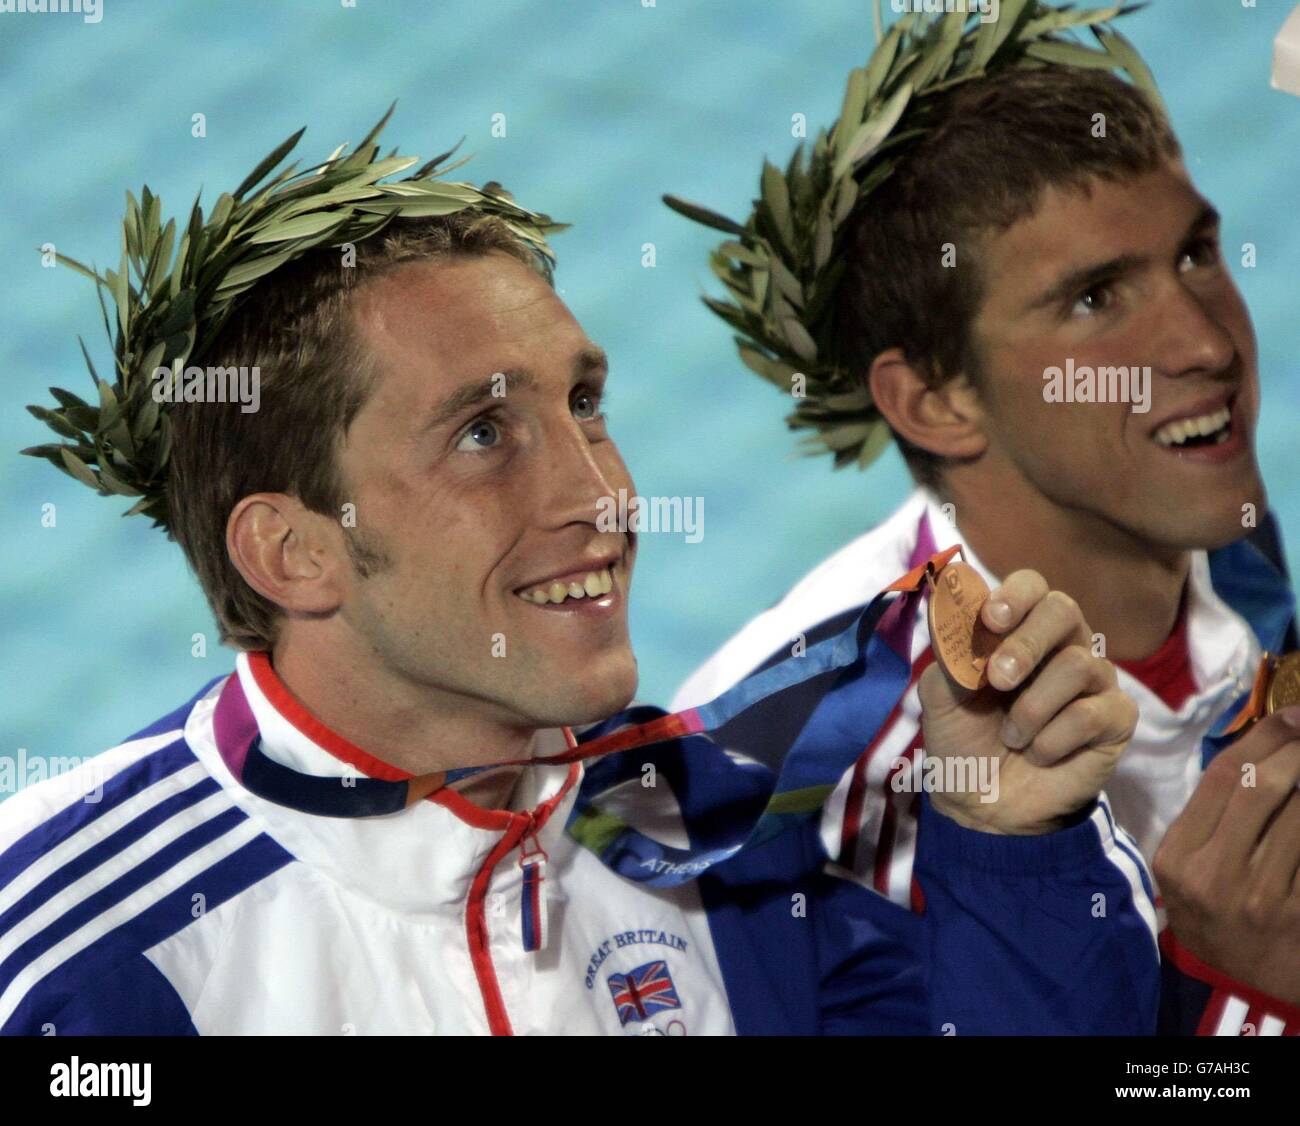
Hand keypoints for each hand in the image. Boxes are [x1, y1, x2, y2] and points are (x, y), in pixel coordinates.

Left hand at [919, 569, 1135, 834]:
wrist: (981, 805)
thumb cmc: (962, 739)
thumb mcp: (941, 694)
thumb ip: (948, 650)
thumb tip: (950, 604)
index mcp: (1018, 631)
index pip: (1032, 587)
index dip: (1015, 595)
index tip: (990, 620)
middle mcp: (1061, 647)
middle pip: (1064, 610)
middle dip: (1027, 642)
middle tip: (998, 679)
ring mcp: (1094, 682)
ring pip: (1079, 665)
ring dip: (1032, 708)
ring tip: (1011, 737)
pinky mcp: (1117, 720)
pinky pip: (1093, 714)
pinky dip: (1053, 739)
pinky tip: (1038, 753)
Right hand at [1154, 707, 1299, 1006]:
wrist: (1238, 981)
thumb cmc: (1211, 910)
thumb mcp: (1187, 864)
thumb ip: (1211, 816)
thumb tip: (1261, 752)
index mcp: (1180, 855)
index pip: (1220, 778)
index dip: (1262, 737)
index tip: (1290, 713)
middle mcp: (1215, 874)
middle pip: (1260, 788)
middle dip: (1296, 748)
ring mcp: (1261, 897)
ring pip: (1297, 816)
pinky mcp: (1298, 912)